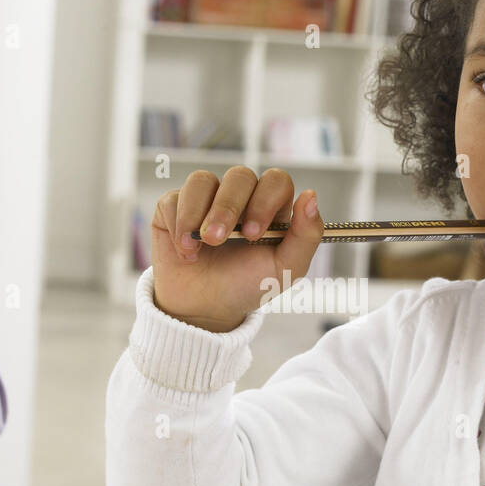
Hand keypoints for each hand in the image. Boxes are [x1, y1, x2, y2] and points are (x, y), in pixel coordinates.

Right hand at [150, 166, 322, 331]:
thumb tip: (311, 196)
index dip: (265, 200)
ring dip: (198, 214)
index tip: (252, 233)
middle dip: (227, 209)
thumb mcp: (285, 269)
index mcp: (270, 207)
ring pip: (202, 180)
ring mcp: (206, 199)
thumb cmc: (246, 286)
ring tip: (199, 246)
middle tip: (219, 241)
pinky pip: (173, 198)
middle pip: (239, 176)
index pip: (276, 181)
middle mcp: (240, 197)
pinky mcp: (174, 206)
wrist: (203, 309)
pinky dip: (178, 225)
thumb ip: (306, 236)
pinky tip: (185, 250)